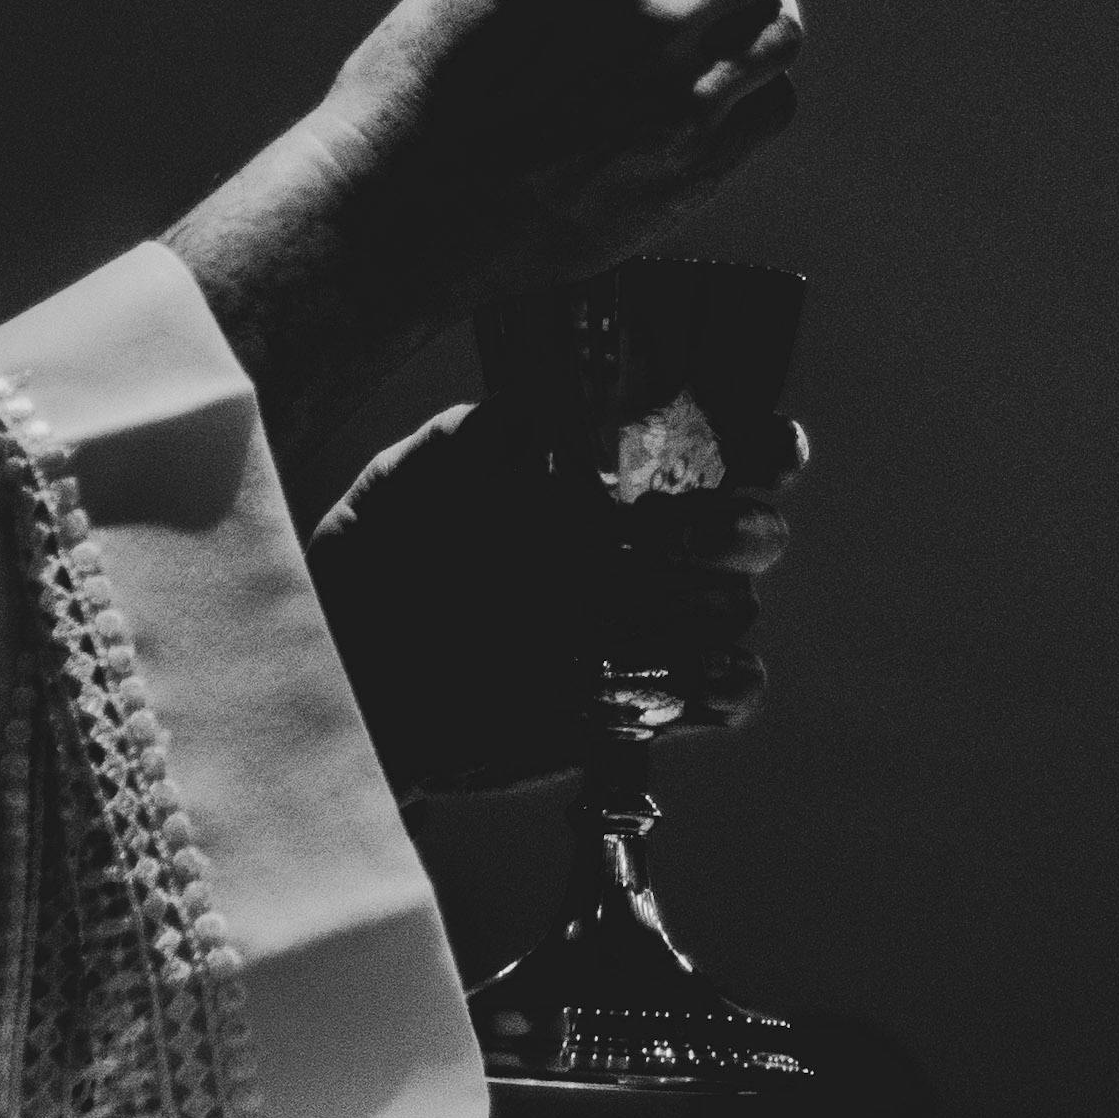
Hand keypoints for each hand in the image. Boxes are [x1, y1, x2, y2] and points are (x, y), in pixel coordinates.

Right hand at [168, 0, 803, 434]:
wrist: (400, 215)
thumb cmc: (419, 85)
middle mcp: (660, 16)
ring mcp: (686, 100)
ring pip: (780, 36)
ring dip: (756, 23)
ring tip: (722, 31)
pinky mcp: (695, 171)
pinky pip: (768, 111)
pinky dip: (751, 94)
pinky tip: (710, 94)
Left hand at [307, 394, 805, 797]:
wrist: (355, 673)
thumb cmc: (384, 555)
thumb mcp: (418, 472)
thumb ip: (489, 430)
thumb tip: (562, 412)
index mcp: (617, 475)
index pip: (733, 444)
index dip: (764, 443)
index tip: (750, 444)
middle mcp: (653, 548)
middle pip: (758, 528)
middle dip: (733, 526)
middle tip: (661, 532)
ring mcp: (657, 627)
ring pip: (739, 606)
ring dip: (705, 602)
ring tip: (629, 604)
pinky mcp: (650, 705)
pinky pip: (736, 691)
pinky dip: (725, 682)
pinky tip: (674, 675)